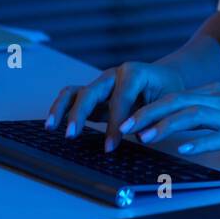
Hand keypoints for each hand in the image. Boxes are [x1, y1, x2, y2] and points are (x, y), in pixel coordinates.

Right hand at [45, 60, 186, 150]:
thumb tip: (139, 136)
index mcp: (134, 73)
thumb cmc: (168, 91)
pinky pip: (72, 98)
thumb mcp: (168, 102)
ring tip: (51, 127)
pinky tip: (53, 125)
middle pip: (91, 91)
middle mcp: (113, 75)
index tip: (111, 146)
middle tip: (73, 135)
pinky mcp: (94, 95)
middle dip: (80, 114)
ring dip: (62, 109)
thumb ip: (154, 118)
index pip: (120, 99)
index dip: (115, 123)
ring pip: (75, 92)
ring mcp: (101, 84)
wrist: (165, 79)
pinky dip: (61, 109)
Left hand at [119, 81, 219, 163]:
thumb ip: (212, 110)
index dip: (150, 107)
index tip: (128, 120)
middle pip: (178, 101)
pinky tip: (184, 148)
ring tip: (146, 137)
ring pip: (194, 115)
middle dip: (148, 113)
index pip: (176, 96)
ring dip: (167, 125)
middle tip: (124, 126)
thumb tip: (183, 123)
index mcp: (219, 93)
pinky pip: (219, 136)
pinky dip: (199, 141)